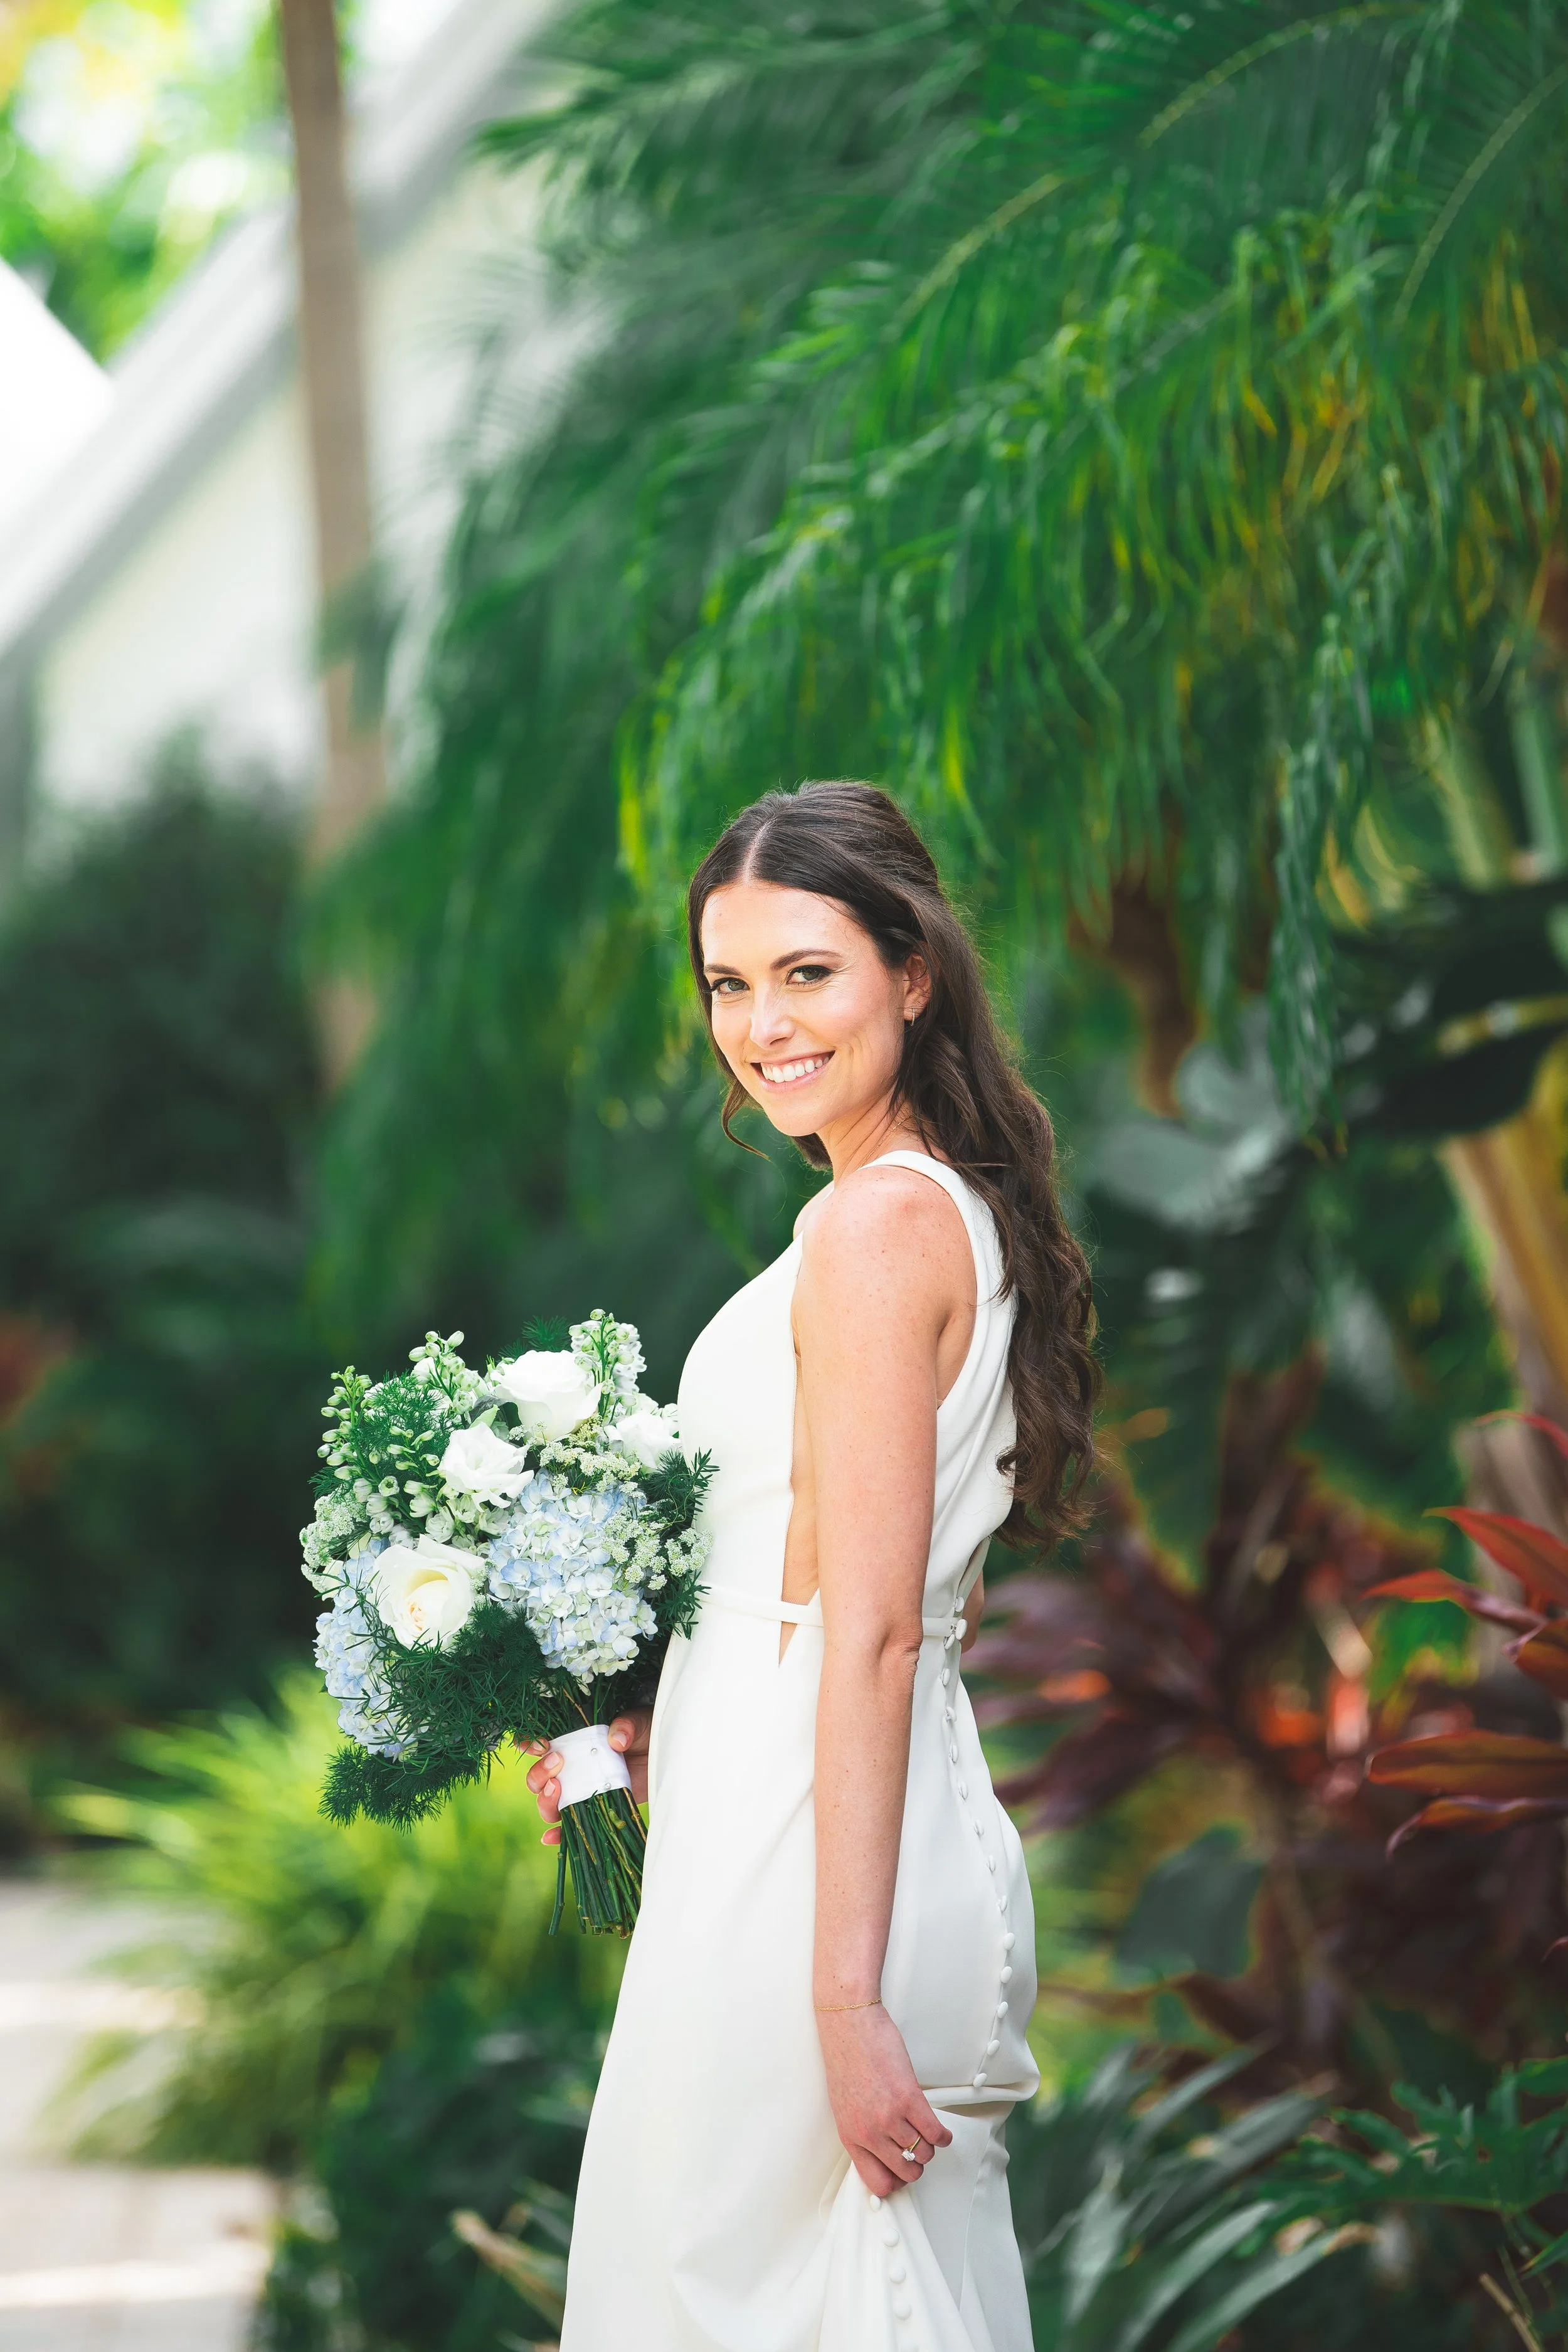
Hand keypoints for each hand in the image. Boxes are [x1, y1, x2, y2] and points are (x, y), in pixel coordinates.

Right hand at [523, 1712, 650, 1846]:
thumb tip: (617, 1740)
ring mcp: (580, 1790)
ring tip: (558, 1790)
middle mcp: (571, 1768)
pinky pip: (570, 1827)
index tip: (537, 1744)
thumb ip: (627, 1726)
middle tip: (557, 1763)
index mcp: (574, 1742)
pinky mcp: (593, 1809)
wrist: (662, 1755)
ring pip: (549, 1803)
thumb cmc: (645, 1733)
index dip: (530, 1744)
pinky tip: (550, 1838)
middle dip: (540, 1774)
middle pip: (539, 1779)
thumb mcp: (638, 1722)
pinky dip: (558, 1835)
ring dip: (545, 1801)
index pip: (542, 1744)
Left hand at [816, 2002, 951, 2195]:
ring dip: (930, 2146)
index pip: (879, 2183)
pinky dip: (943, 2135)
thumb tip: (882, 2151)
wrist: (848, 2023)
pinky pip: (935, 2133)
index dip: (896, 2180)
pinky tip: (939, 2127)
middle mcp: (869, 2133)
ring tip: (926, 2131)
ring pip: (924, 2154)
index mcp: (851, 2137)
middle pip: (907, 2173)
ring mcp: (889, 2117)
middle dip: (917, 2163)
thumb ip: (861, 2132)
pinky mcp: (908, 2098)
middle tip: (918, 2147)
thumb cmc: (845, 2058)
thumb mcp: (845, 2106)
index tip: (903, 2169)